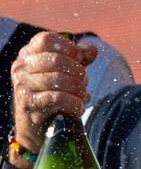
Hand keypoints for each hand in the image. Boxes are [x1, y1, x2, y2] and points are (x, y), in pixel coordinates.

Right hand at [11, 33, 97, 154]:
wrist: (37, 128)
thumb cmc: (53, 92)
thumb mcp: (65, 70)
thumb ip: (78, 57)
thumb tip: (92, 51)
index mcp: (28, 53)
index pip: (47, 40)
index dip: (69, 48)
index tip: (80, 60)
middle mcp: (21, 67)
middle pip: (55, 59)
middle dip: (77, 71)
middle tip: (84, 81)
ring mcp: (22, 86)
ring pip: (58, 80)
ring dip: (78, 89)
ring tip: (83, 95)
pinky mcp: (28, 105)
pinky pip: (57, 98)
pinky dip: (74, 102)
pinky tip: (78, 107)